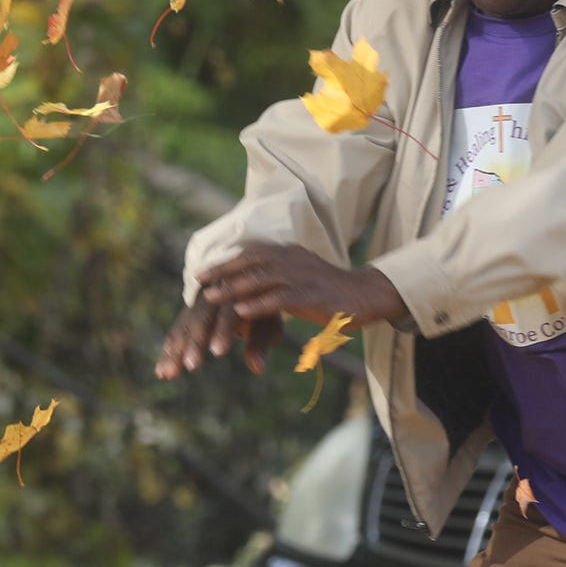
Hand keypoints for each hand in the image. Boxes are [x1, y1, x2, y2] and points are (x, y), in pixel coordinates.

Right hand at [156, 297, 280, 378]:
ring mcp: (196, 306)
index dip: (223, 332)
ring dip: (174, 352)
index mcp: (235, 294)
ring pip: (183, 328)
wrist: (240, 280)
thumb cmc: (260, 309)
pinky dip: (168, 354)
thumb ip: (260, 343)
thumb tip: (257, 368)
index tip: (217, 352)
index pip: (229, 314)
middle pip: (201, 320)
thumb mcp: (266, 322)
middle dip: (195, 343)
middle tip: (191, 365)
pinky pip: (175, 334)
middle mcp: (212, 298)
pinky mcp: (186, 316)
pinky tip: (161, 372)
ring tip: (168, 375)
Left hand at [196, 245, 408, 328]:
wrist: (366, 296)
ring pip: (259, 280)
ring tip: (210, 298)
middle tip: (199, 282)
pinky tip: (240, 313)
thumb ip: (278, 280)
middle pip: (250, 262)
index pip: (251, 253)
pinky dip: (258, 305)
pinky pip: (279, 299)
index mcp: (289, 254)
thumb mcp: (301, 279)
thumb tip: (252, 290)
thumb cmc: (331, 293)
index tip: (203, 272)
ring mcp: (300, 277)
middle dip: (221, 272)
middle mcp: (292, 260)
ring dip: (232, 289)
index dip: (226, 262)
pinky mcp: (309, 296)